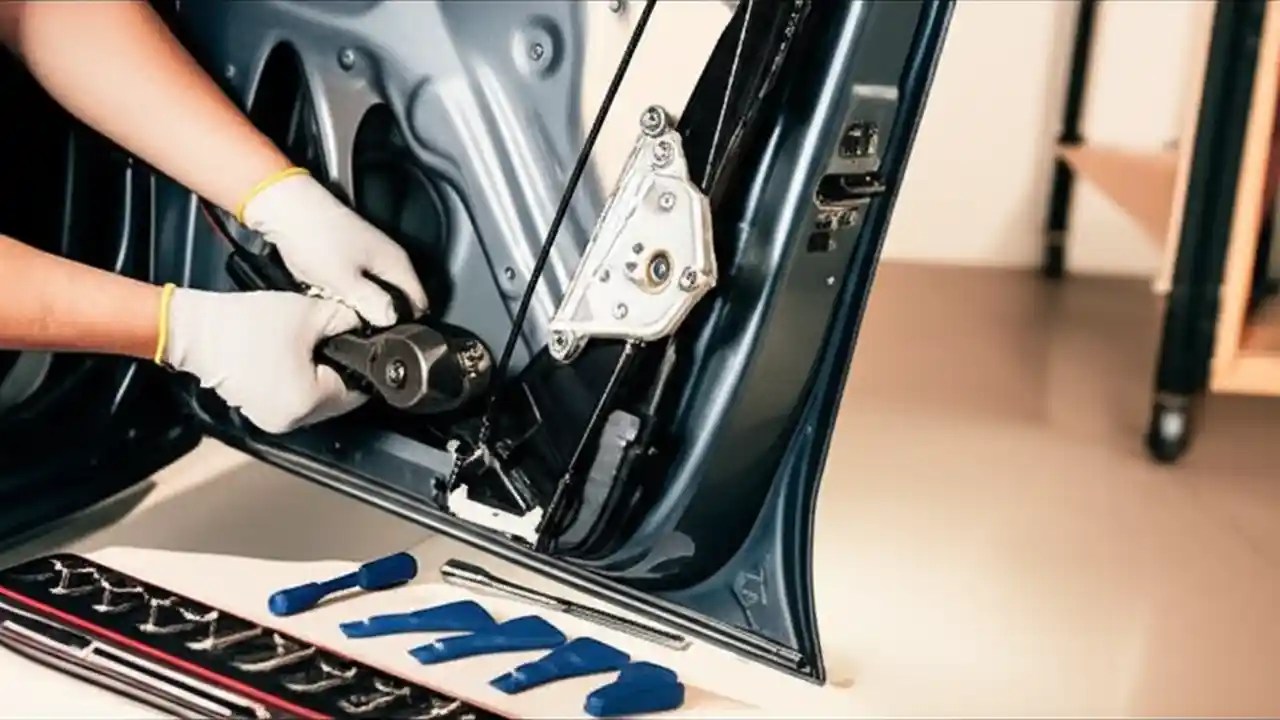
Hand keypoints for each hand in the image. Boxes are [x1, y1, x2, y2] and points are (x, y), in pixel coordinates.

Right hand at [164, 287, 367, 433]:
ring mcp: (272, 420)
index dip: (361, 366)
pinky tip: (287, 359)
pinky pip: (291, 400)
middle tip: (330, 343)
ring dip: (317, 378)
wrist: (194, 329)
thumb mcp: (310, 313)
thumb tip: (367, 325)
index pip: (357, 390)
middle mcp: (291, 420)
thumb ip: (348, 320)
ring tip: (306, 349)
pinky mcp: (258, 412)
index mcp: (307, 402)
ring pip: (314, 401)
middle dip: (338, 372)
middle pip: (336, 400)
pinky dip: (296, 382)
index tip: (360, 348)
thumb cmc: (243, 323)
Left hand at [242, 173, 428, 326]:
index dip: (406, 323)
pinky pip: (354, 285)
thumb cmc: (315, 237)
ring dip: (356, 303)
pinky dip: (341, 291)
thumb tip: (391, 320)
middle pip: (395, 300)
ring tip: (334, 299)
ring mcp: (368, 255)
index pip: (419, 303)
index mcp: (396, 262)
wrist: (286, 208)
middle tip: (352, 317)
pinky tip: (325, 289)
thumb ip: (371, 302)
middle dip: (377, 314)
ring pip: (373, 294)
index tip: (385, 332)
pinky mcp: (349, 256)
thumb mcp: (343, 279)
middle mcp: (388, 258)